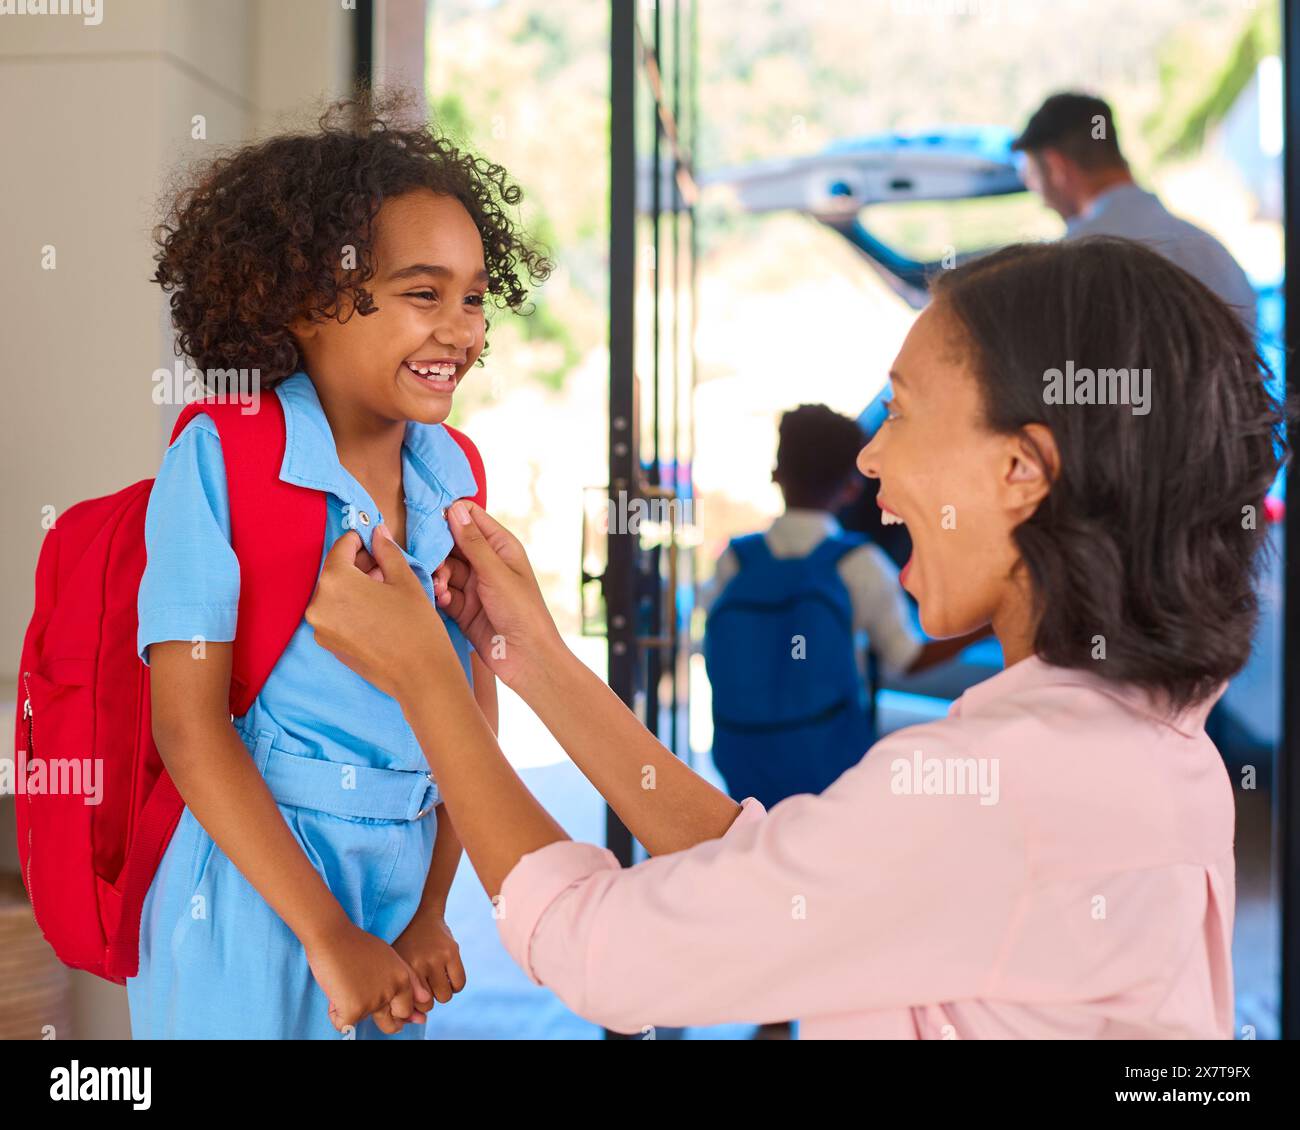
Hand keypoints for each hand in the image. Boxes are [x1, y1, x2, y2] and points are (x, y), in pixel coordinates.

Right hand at [303, 921, 431, 1034]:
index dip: (397, 1014)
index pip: (407, 1009)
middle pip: (393, 1024)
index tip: (388, 1011)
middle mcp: (393, 991)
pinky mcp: (353, 1009)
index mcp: (403, 978)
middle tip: (365, 1007)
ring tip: (345, 986)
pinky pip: (343, 1026)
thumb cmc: (356, 945)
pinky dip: (335, 1014)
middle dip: (383, 1023)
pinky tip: (333, 995)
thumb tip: (421, 1019)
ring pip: (362, 1021)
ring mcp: (374, 1001)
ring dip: (352, 1010)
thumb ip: (407, 984)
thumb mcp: (389, 959)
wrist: (332, 936)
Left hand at [306, 526, 462, 700]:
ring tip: (384, 592)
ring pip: (335, 594)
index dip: (361, 540)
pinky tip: (376, 612)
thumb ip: (386, 552)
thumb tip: (377, 532)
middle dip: (358, 565)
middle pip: (336, 571)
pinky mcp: (327, 644)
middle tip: (385, 567)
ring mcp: (320, 627)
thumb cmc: (416, 625)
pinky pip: (335, 614)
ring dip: (355, 586)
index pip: (342, 547)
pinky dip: (350, 607)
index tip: (375, 542)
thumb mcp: (404, 581)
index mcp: (335, 581)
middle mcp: (318, 603)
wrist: (420, 675)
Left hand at [391, 909, 466, 1020]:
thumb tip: (421, 1020)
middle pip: (428, 1004)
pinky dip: (455, 986)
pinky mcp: (453, 952)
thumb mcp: (399, 967)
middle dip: (429, 1000)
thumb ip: (407, 993)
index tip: (414, 998)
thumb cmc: (406, 948)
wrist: (421, 915)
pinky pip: (459, 984)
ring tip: (437, 981)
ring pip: (445, 997)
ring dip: (442, 993)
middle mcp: (418, 964)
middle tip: (427, 987)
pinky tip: (448, 977)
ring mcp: (436, 957)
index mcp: (402, 969)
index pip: (410, 1005)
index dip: (414, 1006)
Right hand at [433, 501, 563, 689]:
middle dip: (438, 551)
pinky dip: (441, 594)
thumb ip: (473, 543)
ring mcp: (475, 585)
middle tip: (432, 563)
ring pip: (445, 569)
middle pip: (451, 544)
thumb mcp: (496, 573)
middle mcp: (486, 562)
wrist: (527, 658)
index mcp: (501, 546)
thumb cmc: (522, 611)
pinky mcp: (464, 607)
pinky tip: (444, 600)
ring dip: (438, 575)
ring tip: (440, 587)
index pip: (471, 518)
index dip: (449, 515)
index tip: (426, 520)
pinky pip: (444, 592)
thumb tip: (455, 508)